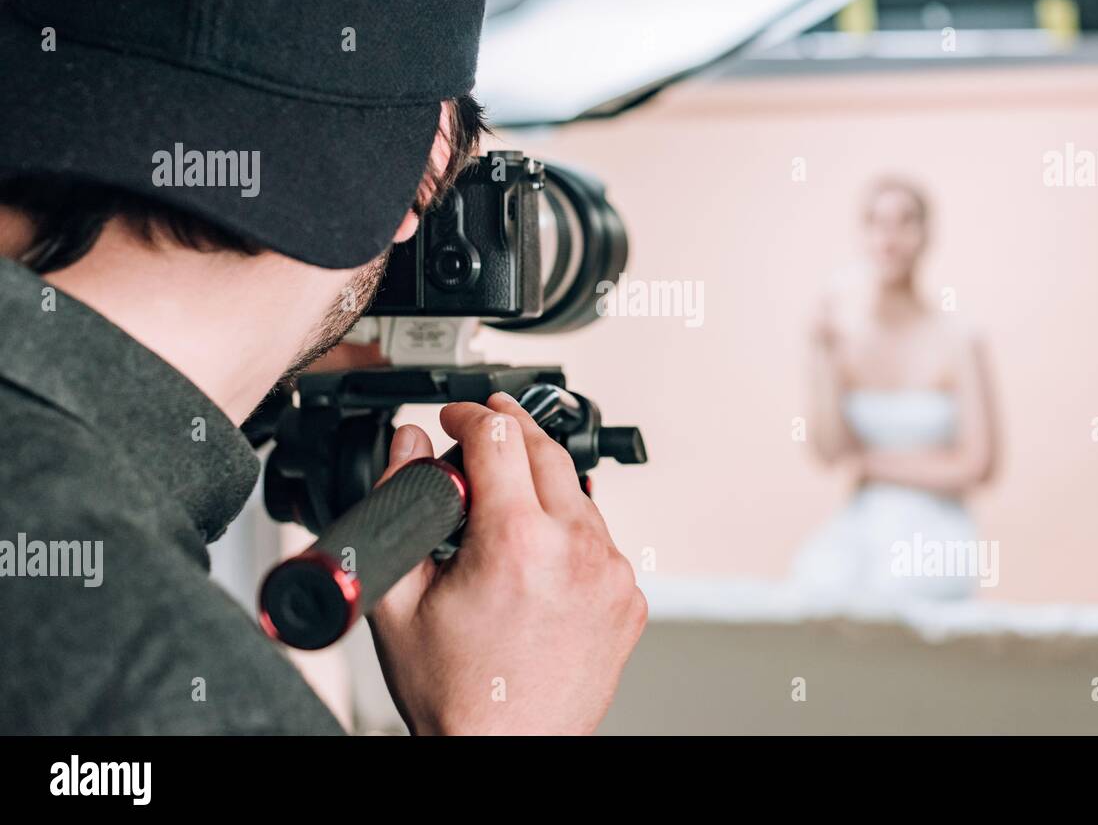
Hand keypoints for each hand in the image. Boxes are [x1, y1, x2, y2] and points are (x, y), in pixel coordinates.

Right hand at [366, 393, 646, 734]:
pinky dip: (570, 530)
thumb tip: (408, 446)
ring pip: (579, 494)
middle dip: (511, 430)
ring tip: (507, 498)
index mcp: (517, 542)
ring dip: (543, 482)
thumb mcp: (400, 598)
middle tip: (485, 428)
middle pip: (547, 450)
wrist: (507, 750)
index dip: (470, 416)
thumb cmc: (456, 694)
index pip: (499, 437)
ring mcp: (610, 574)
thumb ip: (403, 505)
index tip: (456, 418)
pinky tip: (540, 549)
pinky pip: (600, 540)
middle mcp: (576, 550)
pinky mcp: (629, 598)